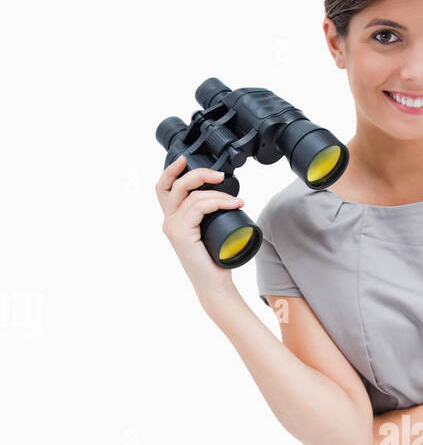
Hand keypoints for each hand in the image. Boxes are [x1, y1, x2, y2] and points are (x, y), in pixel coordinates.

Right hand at [155, 154, 245, 302]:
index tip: (184, 159)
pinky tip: (232, 205)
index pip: (164, 188)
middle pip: (176, 185)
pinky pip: (198, 206)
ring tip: (236, 201)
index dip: (172, 171)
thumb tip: (225, 198)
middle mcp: (169, 222)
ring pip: (192, 195)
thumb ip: (209, 215)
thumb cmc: (215, 261)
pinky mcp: (181, 232)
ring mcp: (173, 227)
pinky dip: (218, 202)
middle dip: (198, 174)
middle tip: (220, 175)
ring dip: (218, 194)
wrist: (215, 284)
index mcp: (173, 220)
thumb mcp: (211, 231)